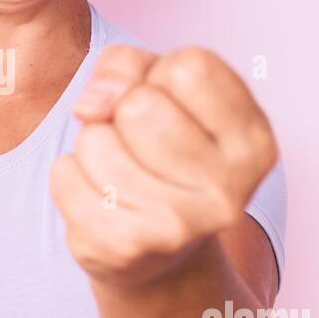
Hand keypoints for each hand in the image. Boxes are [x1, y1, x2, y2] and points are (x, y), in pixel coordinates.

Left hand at [49, 45, 277, 289]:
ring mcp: (177, 226)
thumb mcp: (158, 86)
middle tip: (139, 142)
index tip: (169, 103)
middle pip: (139, 106)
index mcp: (254, 142)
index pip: (189, 69)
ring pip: (95, 140)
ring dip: (94, 145)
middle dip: (123, 112)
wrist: (159, 252)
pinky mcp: (123, 248)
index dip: (162, 74)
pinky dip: (69, 176)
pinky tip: (100, 197)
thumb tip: (91, 106)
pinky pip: (64, 176)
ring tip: (120, 170)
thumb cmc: (160, 145)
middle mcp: (228, 191)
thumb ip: (126, 65)